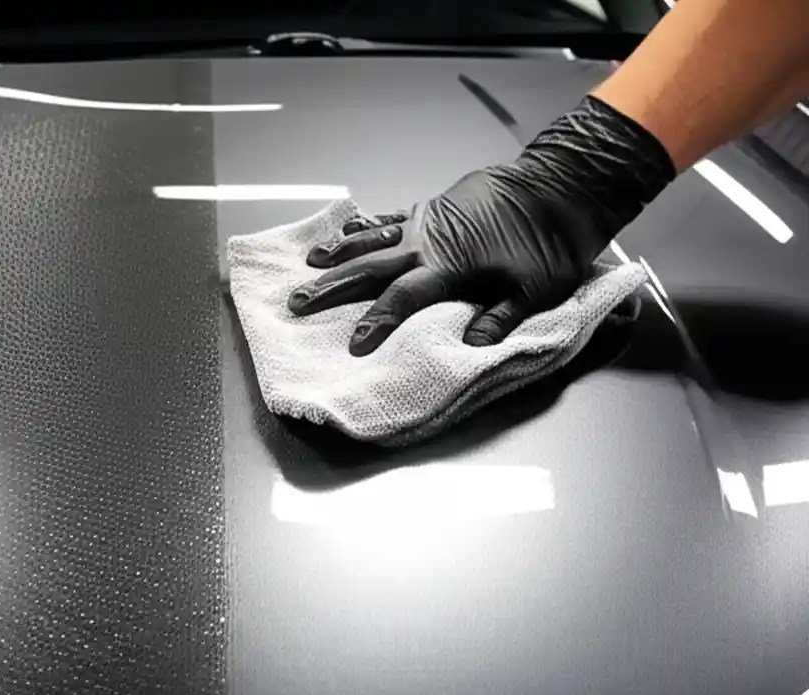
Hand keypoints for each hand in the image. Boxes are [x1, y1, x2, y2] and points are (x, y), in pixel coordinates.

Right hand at [287, 95, 676, 355]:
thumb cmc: (553, 241)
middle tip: (298, 302)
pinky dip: (366, 223)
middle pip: (370, 268)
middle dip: (332, 288)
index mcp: (449, 264)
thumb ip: (499, 318)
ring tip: (310, 263)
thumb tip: (470, 345)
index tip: (354, 346)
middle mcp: (428, 240)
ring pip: (372, 238)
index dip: (376, 324)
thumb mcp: (536, 289)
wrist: (562, 184)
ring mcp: (428, 220)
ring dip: (339, 253)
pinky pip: (390, 215)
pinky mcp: (434, 206)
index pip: (401, 299)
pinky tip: (346, 227)